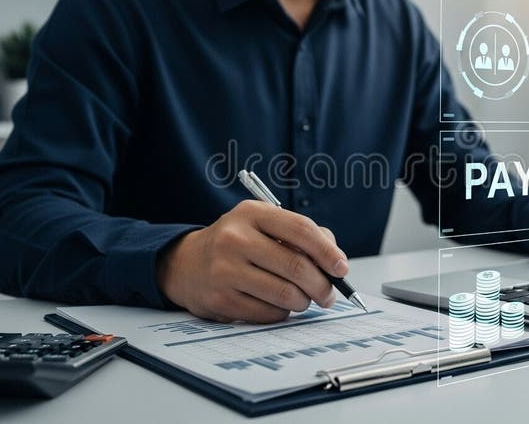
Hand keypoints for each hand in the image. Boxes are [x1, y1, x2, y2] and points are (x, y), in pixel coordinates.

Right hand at [156, 200, 348, 322]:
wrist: (187, 264)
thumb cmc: (237, 244)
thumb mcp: (263, 225)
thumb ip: (301, 236)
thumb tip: (335, 261)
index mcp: (251, 213)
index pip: (301, 229)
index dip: (327, 251)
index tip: (341, 268)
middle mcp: (235, 239)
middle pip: (296, 266)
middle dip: (322, 285)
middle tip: (329, 294)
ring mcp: (225, 270)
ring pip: (286, 294)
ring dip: (303, 301)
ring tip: (302, 299)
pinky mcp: (221, 300)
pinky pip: (269, 313)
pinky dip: (282, 313)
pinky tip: (276, 304)